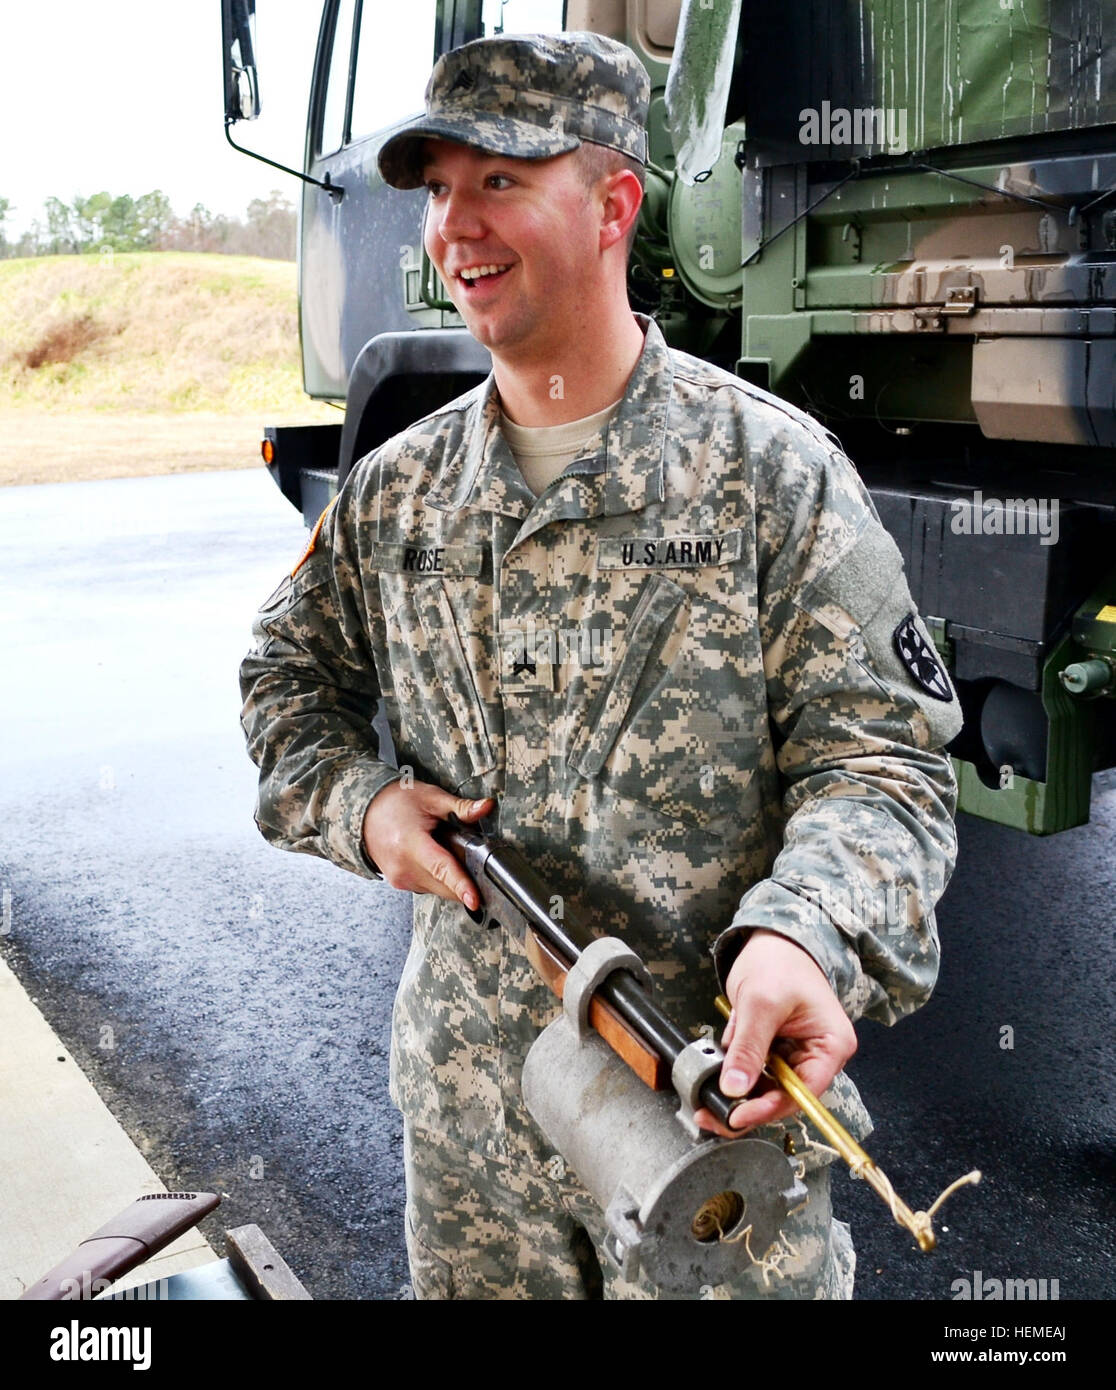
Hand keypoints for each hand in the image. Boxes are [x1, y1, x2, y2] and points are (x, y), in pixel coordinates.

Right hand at [361, 780, 493, 911]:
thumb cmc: (397, 802)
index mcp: (410, 843)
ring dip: (451, 877)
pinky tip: (434, 857)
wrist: (365, 811)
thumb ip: (461, 807)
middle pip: (445, 884)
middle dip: (465, 875)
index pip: (441, 869)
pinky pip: (429, 887)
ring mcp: (400, 878)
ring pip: (439, 889)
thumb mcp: (431, 798)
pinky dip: (439, 877)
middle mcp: (403, 867)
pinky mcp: (400, 883)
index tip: (474, 900)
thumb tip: (486, 807)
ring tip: (444, 848)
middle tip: (467, 850)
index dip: (461, 885)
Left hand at [694, 929, 856, 1138]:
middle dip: (746, 1104)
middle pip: (783, 1096)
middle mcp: (818, 1055)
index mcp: (831, 1046)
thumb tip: (735, 1088)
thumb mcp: (761, 1003)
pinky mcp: (775, 1049)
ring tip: (705, 1091)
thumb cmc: (780, 960)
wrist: (772, 938)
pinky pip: (753, 1069)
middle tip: (711, 1113)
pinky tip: (716, 1064)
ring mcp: (796, 1054)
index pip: (804, 1092)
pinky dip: (733, 1069)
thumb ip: (749, 1047)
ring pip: (765, 1086)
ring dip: (736, 1088)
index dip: (769, 1108)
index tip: (736, 1115)